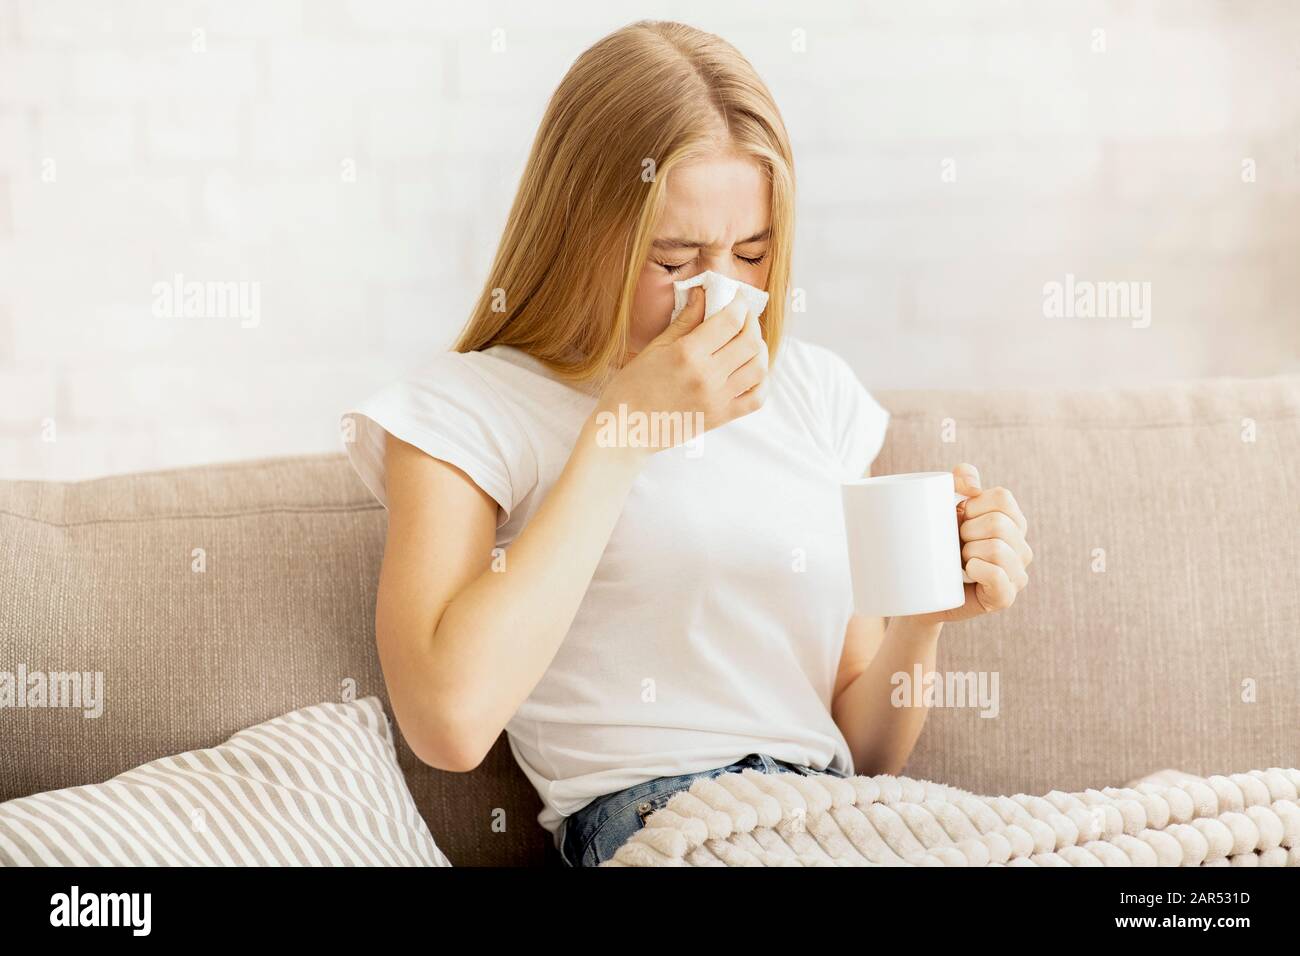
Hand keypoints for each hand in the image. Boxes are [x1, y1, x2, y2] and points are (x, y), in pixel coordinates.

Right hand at [587, 286, 766, 455]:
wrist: (626, 429)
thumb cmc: (633, 386)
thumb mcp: (656, 347)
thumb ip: (685, 320)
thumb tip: (703, 294)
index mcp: (688, 354)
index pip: (730, 321)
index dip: (739, 304)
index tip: (736, 298)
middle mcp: (707, 376)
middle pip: (750, 342)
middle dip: (751, 322)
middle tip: (743, 317)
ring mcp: (717, 399)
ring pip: (759, 368)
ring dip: (759, 350)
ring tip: (748, 342)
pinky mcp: (722, 417)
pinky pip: (757, 398)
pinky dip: (762, 381)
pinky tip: (751, 370)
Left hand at [906, 463, 1031, 625]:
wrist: (921, 588)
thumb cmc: (937, 544)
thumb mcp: (944, 505)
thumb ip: (960, 480)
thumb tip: (972, 487)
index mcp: (1013, 522)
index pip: (1002, 498)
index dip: (972, 506)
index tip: (958, 519)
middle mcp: (1022, 547)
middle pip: (998, 523)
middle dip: (966, 531)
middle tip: (955, 545)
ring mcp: (1017, 574)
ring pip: (996, 549)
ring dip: (967, 553)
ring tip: (959, 562)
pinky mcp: (1005, 597)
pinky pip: (996, 575)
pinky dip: (976, 570)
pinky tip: (968, 573)